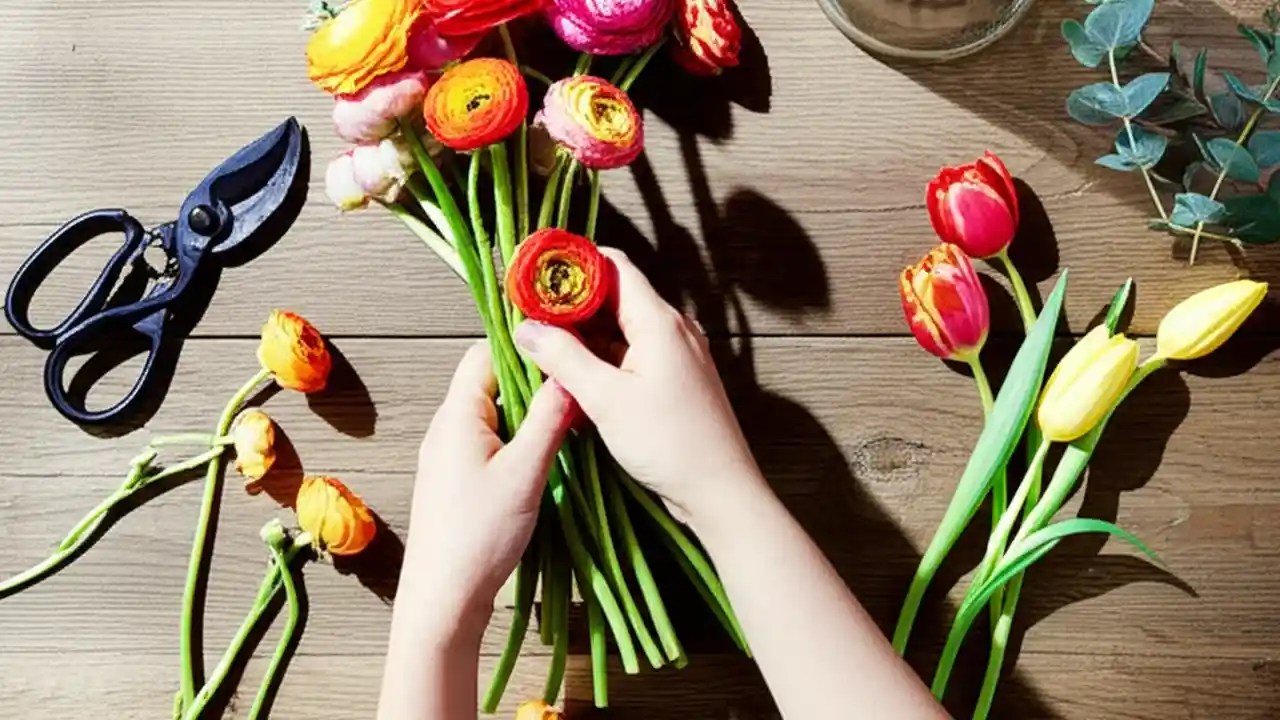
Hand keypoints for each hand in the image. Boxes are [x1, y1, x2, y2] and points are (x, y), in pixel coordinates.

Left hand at [401, 342, 575, 634]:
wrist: (445, 596)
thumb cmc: (478, 535)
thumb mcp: (525, 472)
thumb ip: (548, 418)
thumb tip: (567, 374)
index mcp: (458, 413)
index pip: (487, 352)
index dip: (526, 345)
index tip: (565, 347)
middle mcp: (448, 426)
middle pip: (493, 380)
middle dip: (534, 379)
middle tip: (576, 383)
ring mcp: (450, 452)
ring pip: (495, 412)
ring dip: (529, 412)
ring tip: (568, 418)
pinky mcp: (458, 478)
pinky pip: (491, 439)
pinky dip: (519, 437)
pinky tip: (544, 453)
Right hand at [513, 248, 765, 521]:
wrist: (720, 492)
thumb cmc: (671, 444)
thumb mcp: (606, 399)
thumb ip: (563, 357)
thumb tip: (527, 328)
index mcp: (660, 321)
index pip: (612, 267)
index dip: (572, 266)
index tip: (534, 275)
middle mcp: (671, 330)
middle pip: (612, 299)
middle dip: (569, 307)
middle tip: (527, 319)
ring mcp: (674, 356)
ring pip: (618, 333)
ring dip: (582, 341)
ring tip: (541, 353)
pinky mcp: (672, 382)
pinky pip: (630, 359)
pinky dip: (601, 365)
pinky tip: (573, 383)